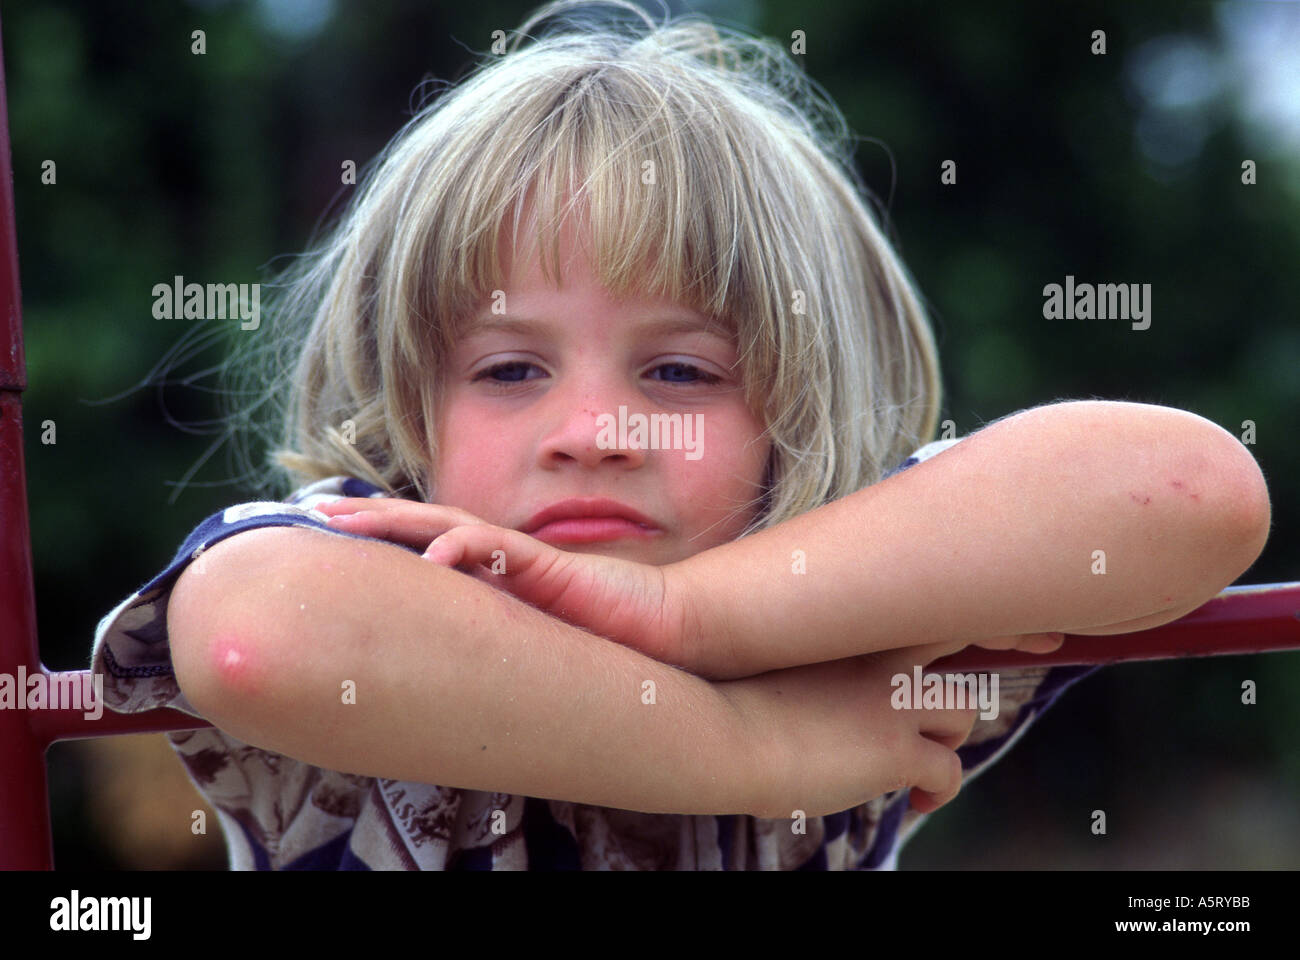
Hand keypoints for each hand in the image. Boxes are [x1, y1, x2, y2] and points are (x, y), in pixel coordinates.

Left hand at [316, 498, 693, 668]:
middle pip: (421, 523)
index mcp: (490, 571)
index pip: (423, 542)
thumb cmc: (599, 634)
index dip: (377, 536)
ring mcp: (522, 557)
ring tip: (348, 522)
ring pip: (447, 524)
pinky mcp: (549, 568)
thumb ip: (487, 636)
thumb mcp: (525, 636)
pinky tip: (433, 555)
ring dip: (395, 521)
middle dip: (367, 517)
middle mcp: (499, 556)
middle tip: (313, 514)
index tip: (327, 536)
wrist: (661, 628)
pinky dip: (464, 547)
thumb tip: (436, 662)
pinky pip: (500, 550)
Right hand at [723, 641, 981, 818]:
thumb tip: (786, 681)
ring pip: (962, 709)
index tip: (905, 656)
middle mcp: (878, 655)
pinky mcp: (897, 751)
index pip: (906, 610)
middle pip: (952, 643)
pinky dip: (940, 791)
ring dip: (948, 735)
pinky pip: (949, 771)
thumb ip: (791, 658)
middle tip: (926, 704)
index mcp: (843, 630)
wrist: (720, 735)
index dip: (918, 629)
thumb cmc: (717, 701)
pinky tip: (918, 801)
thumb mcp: (756, 658)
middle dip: (946, 670)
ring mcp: (893, 702)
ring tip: (921, 758)